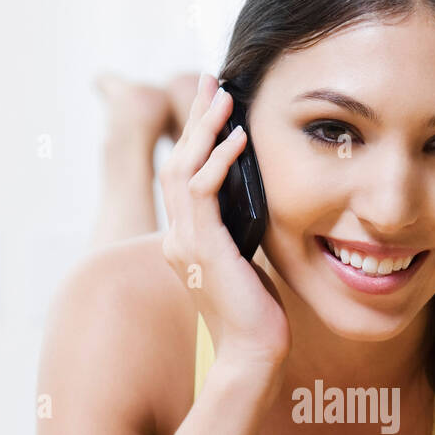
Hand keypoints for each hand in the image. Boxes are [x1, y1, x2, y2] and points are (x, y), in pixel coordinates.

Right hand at [160, 72, 290, 373]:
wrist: (254, 355)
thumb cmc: (257, 316)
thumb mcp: (248, 262)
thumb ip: (242, 233)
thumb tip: (258, 202)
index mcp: (184, 240)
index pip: (183, 174)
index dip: (196, 135)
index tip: (213, 101)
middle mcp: (177, 238)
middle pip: (176, 162)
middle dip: (195, 118)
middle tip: (212, 79)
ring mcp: (185, 244)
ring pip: (183, 170)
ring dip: (204, 129)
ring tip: (224, 96)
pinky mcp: (204, 250)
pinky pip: (203, 192)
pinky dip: (219, 160)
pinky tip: (238, 138)